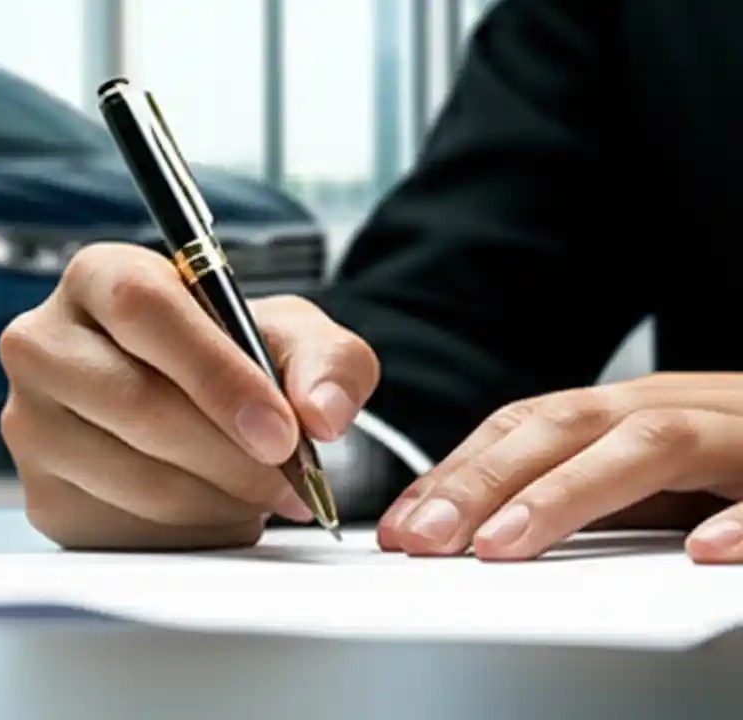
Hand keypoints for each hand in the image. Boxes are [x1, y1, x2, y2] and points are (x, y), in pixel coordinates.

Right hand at [0, 243, 378, 549]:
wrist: (189, 414)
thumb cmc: (232, 361)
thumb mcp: (292, 339)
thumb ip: (328, 360)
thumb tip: (323, 414)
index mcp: (98, 277)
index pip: (140, 309)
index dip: (216, 374)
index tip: (280, 431)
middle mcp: (42, 343)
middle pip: (134, 403)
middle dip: (230, 455)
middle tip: (291, 481)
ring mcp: (31, 425)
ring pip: (134, 478)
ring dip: (219, 499)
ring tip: (259, 492)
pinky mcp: (44, 498)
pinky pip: (126, 530)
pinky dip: (192, 532)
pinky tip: (216, 507)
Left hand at [377, 373, 742, 562]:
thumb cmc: (736, 461)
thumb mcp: (646, 476)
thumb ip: (578, 496)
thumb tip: (473, 529)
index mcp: (630, 409)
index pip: (525, 425)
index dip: (457, 472)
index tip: (400, 526)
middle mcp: (677, 408)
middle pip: (565, 426)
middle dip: (482, 481)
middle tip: (424, 540)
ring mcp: (740, 433)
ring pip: (650, 443)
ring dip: (568, 493)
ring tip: (505, 543)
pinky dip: (742, 519)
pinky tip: (700, 551)